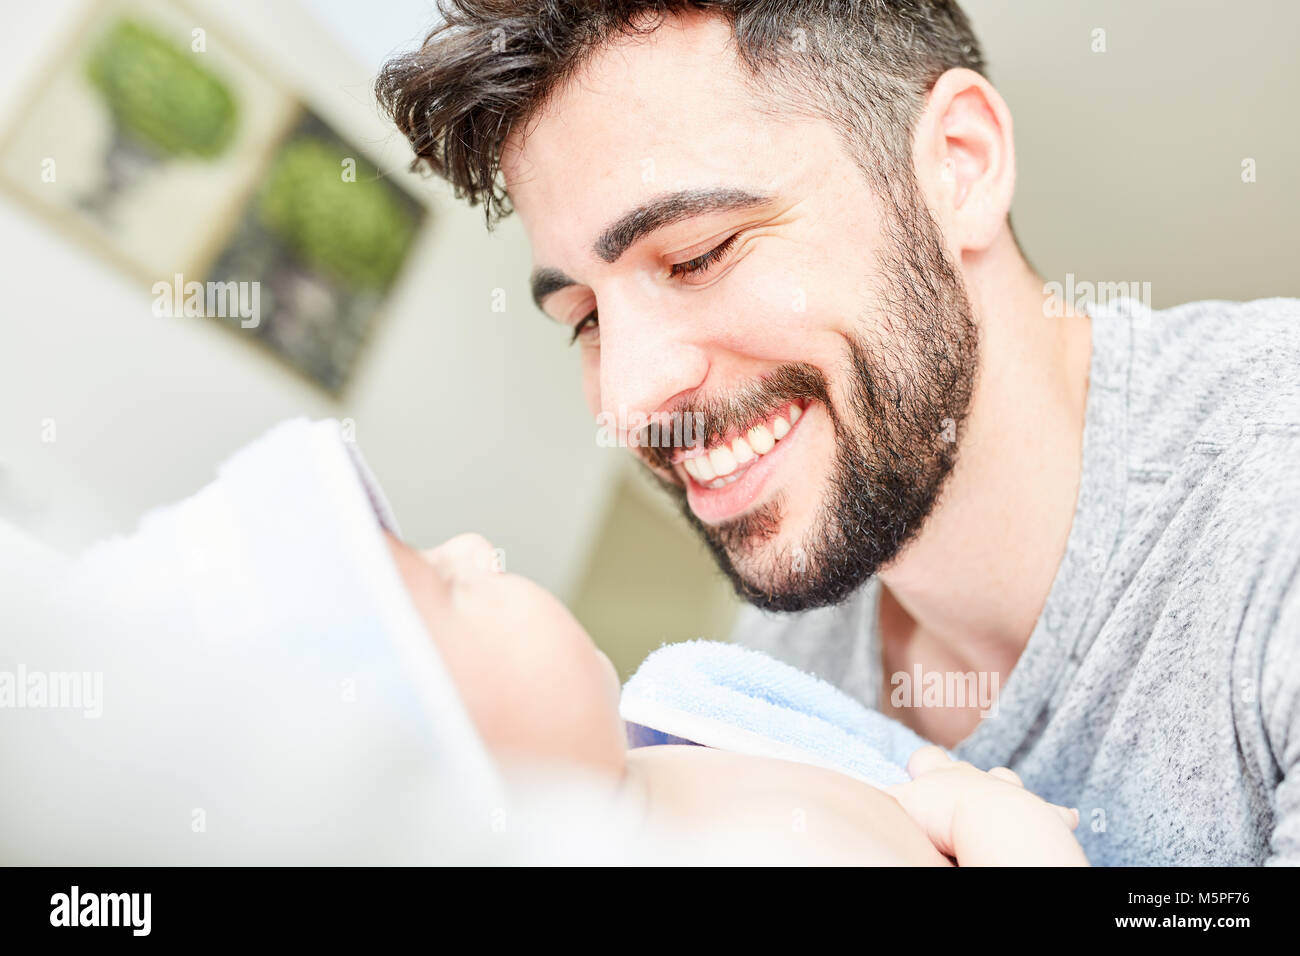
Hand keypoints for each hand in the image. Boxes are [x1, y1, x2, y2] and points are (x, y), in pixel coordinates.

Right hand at [883, 746, 1087, 865]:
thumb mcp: (900, 805)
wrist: (992, 822)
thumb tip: (850, 792)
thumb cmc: (941, 814)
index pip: (925, 758)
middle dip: (962, 773)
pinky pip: (1054, 812)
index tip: (918, 769)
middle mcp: (974, 778)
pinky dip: (1060, 814)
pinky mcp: (1038, 813)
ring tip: (1007, 800)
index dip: (921, 764)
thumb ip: (882, 798)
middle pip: (966, 766)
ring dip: (1006, 787)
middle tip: (959, 784)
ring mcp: (1007, 792)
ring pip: (1007, 779)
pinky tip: (1069, 815)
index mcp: (940, 776)